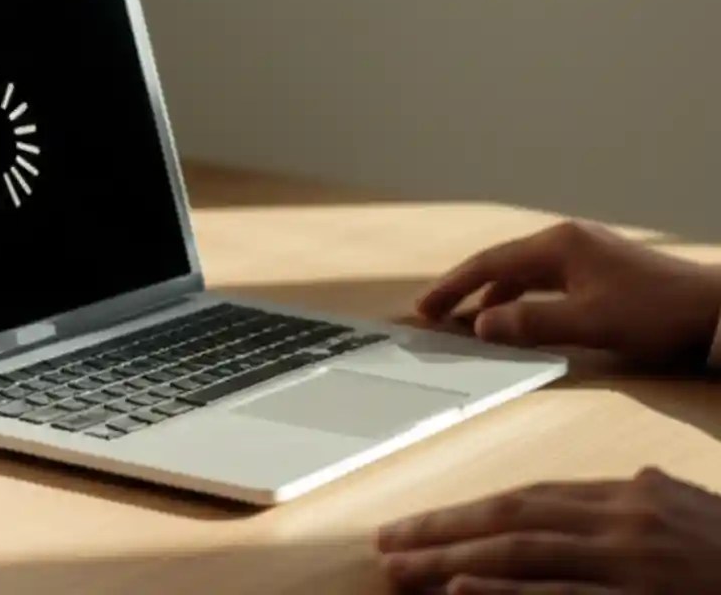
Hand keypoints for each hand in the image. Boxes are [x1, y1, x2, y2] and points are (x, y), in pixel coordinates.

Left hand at [376, 467, 720, 593]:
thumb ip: (645, 502)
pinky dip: (509, 594)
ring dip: (454, 561)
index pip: (528, 500)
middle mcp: (624, 521)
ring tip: (402, 569)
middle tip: (385, 544)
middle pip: (511, 520)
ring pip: (523, 555)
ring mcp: (632, 564)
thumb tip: (609, 491)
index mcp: (631, 497)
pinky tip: (462, 592)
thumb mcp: (691, 513)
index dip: (466, 513)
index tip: (416, 526)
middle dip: (442, 531)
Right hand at [417, 220, 720, 364]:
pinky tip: (516, 318)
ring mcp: (584, 254)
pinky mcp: (598, 271)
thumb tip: (480, 325)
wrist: (716, 310)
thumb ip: (531, 324)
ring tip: (468, 321)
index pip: (490, 263)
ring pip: (523, 274)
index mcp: (559, 245)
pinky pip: (543, 282)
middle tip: (434, 314)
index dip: (453, 286)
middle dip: (466, 290)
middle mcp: (567, 242)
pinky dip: (520, 299)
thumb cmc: (656, 313)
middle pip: (502, 264)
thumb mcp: (590, 323)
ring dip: (492, 297)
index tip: (424, 308)